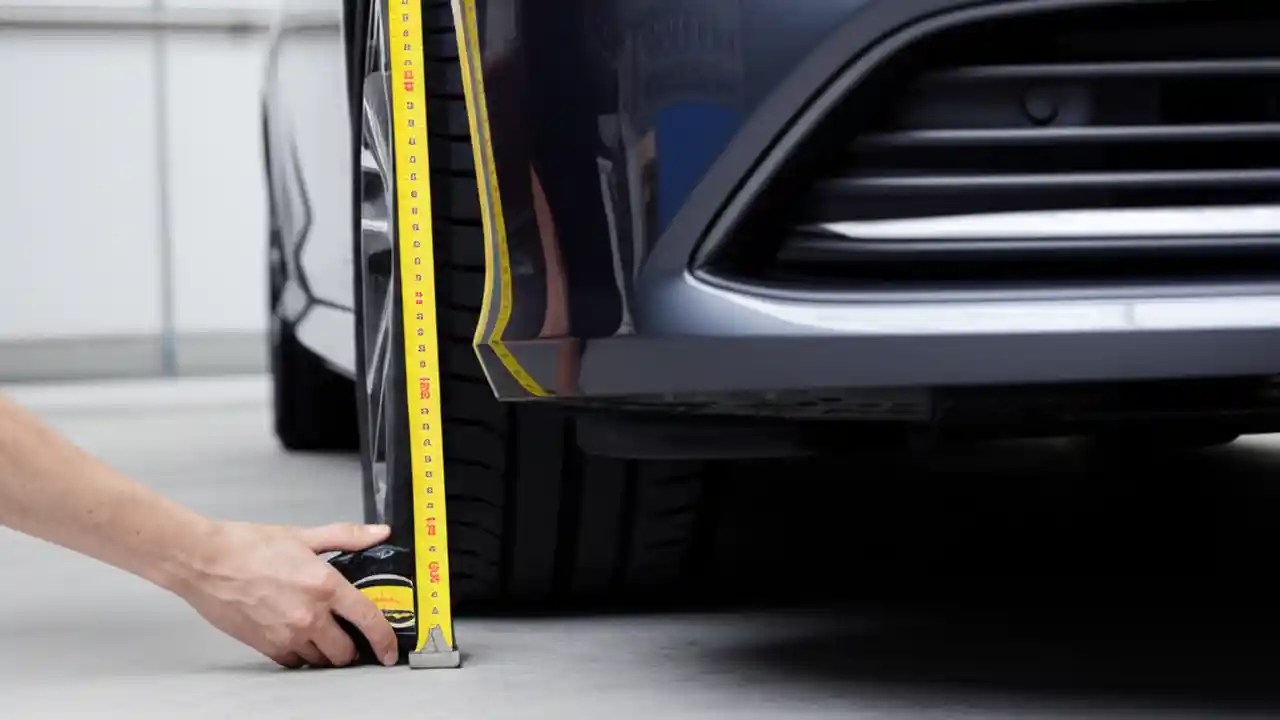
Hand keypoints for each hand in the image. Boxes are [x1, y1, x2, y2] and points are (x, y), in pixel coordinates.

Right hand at [175, 520, 399, 667]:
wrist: (205, 561)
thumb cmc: (249, 546)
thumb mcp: (303, 535)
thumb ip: (347, 536)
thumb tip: (379, 533)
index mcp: (325, 586)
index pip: (368, 620)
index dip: (385, 640)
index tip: (389, 650)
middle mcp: (309, 616)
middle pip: (345, 652)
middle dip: (351, 646)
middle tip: (346, 633)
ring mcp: (287, 634)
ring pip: (320, 660)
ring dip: (326, 652)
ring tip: (320, 633)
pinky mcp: (266, 646)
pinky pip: (294, 662)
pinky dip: (300, 655)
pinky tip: (296, 636)